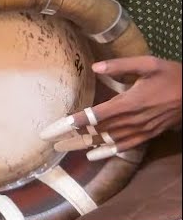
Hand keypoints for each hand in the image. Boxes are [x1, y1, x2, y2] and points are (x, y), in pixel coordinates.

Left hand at [41, 56, 181, 159]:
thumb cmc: (171, 75)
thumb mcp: (148, 64)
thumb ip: (120, 66)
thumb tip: (95, 67)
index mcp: (130, 102)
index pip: (95, 115)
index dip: (73, 122)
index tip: (55, 128)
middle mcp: (133, 119)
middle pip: (97, 131)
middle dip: (73, 137)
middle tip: (50, 142)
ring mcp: (141, 129)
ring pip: (108, 141)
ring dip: (85, 145)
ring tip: (63, 149)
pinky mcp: (148, 134)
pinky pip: (125, 146)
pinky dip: (107, 152)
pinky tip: (93, 156)